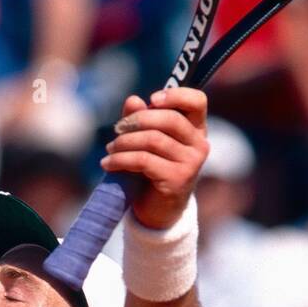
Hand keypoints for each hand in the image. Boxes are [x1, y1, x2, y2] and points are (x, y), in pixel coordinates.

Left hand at [102, 87, 208, 229]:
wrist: (156, 211)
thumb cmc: (151, 170)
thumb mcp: (144, 140)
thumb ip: (140, 118)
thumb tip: (133, 100)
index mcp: (196, 130)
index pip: (197, 101)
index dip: (176, 95)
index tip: (152, 99)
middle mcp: (199, 145)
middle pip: (170, 119)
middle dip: (137, 120)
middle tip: (117, 129)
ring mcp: (191, 164)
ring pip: (153, 139)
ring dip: (124, 142)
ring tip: (110, 149)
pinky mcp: (177, 180)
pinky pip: (144, 160)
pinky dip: (120, 160)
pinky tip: (108, 164)